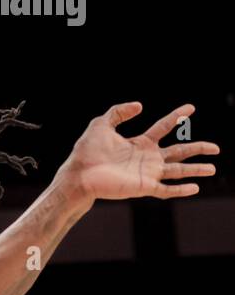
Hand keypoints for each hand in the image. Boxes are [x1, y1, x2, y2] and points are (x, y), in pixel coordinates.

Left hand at [61, 103, 218, 201]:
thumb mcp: (101, 125)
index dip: (176, 116)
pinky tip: (195, 187)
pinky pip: (166, 189)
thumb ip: (118, 112)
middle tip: (216, 147)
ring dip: (196, 169)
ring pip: (178, 170)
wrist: (79, 174)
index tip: (190, 108)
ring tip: (212, 168)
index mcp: (139, 143)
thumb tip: (140, 105)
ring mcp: (147, 173)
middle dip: (197, 148)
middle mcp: (147, 158)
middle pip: (178, 151)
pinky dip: (181, 189)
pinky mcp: (144, 187)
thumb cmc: (87, 151)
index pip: (163, 128)